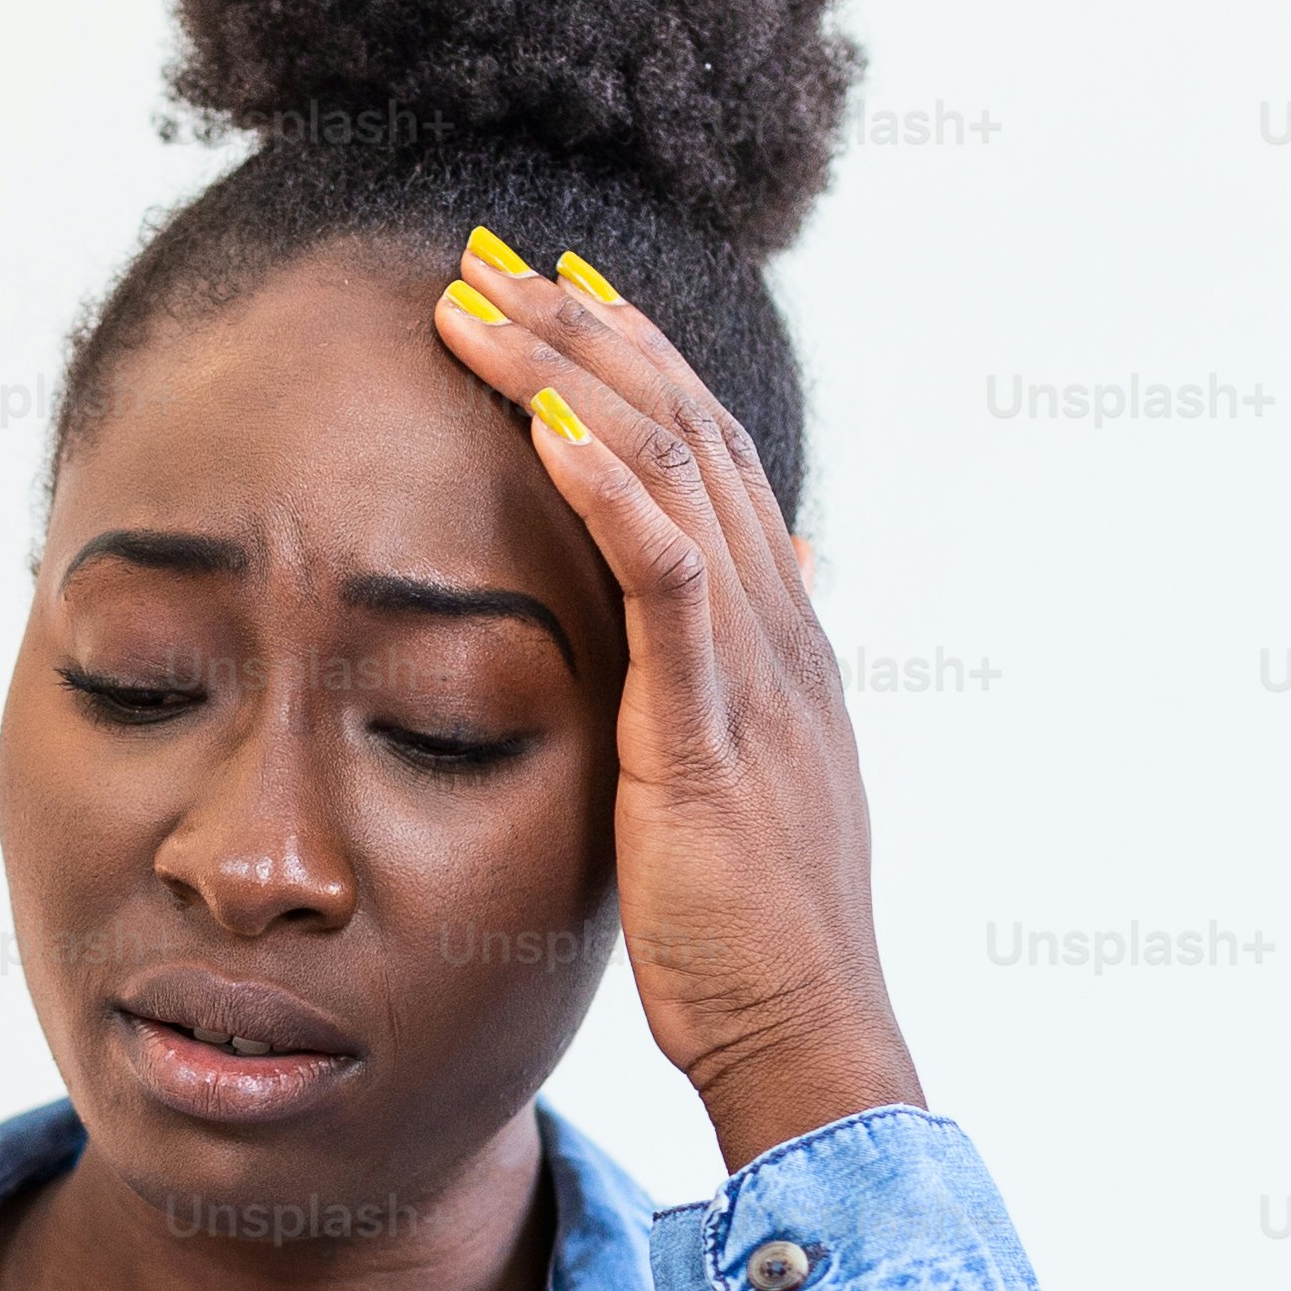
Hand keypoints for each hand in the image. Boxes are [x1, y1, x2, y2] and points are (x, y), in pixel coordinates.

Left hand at [428, 236, 923, 1167]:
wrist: (803, 1035)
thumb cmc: (750, 942)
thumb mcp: (734, 789)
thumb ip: (724, 689)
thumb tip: (742, 596)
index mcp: (777, 641)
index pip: (706, 458)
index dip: (628, 366)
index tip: (543, 296)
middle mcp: (779, 629)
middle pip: (686, 429)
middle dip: (587, 332)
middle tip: (494, 255)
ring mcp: (755, 672)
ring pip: (674, 473)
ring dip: (574, 374)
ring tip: (487, 300)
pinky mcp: (714, 730)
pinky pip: (667, 577)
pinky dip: (607, 486)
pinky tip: (540, 421)